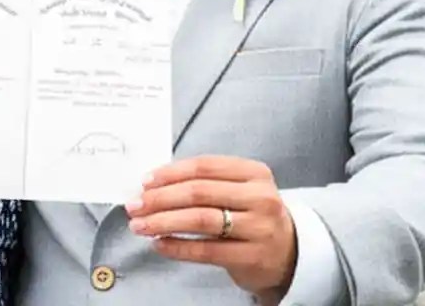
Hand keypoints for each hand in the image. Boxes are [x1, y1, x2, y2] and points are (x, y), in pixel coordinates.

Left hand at [126, 156, 296, 298]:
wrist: (290, 252)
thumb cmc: (253, 215)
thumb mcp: (240, 190)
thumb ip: (205, 182)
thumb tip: (153, 185)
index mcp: (254, 172)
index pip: (204, 167)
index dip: (170, 173)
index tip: (144, 182)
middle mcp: (260, 197)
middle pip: (199, 192)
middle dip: (160, 198)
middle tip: (134, 205)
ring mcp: (258, 227)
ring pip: (200, 220)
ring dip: (163, 222)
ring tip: (140, 225)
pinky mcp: (252, 256)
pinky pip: (206, 250)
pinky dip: (178, 246)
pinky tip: (160, 243)